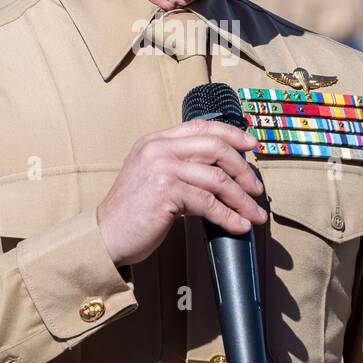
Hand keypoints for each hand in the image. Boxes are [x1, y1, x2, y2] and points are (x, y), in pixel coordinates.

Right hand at [96, 120, 267, 265]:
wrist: (105, 235)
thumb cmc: (132, 212)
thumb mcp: (154, 177)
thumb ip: (181, 167)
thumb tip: (223, 173)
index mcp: (155, 141)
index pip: (201, 126)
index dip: (232, 134)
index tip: (252, 145)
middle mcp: (158, 149)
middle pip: (216, 148)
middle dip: (243, 169)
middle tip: (256, 189)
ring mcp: (162, 168)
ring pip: (217, 177)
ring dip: (241, 199)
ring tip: (254, 213)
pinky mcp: (166, 192)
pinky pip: (209, 203)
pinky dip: (229, 216)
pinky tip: (239, 225)